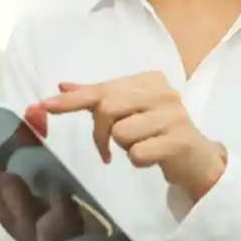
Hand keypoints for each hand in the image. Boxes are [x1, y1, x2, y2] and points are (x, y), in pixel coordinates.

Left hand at [41, 73, 226, 199]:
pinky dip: (138, 161)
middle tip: (106, 149)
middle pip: (107, 109)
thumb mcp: (129, 111)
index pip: (102, 89)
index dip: (72, 100)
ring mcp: (174, 116)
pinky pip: (138, 154)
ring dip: (124, 148)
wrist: (197, 159)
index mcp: (149, 80)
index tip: (43, 106)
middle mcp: (164, 92)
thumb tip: (62, 86)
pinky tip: (152, 158)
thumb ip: (97, 98)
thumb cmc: (157, 132)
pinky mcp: (180, 141)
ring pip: (121, 133)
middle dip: (100, 134)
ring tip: (140, 147)